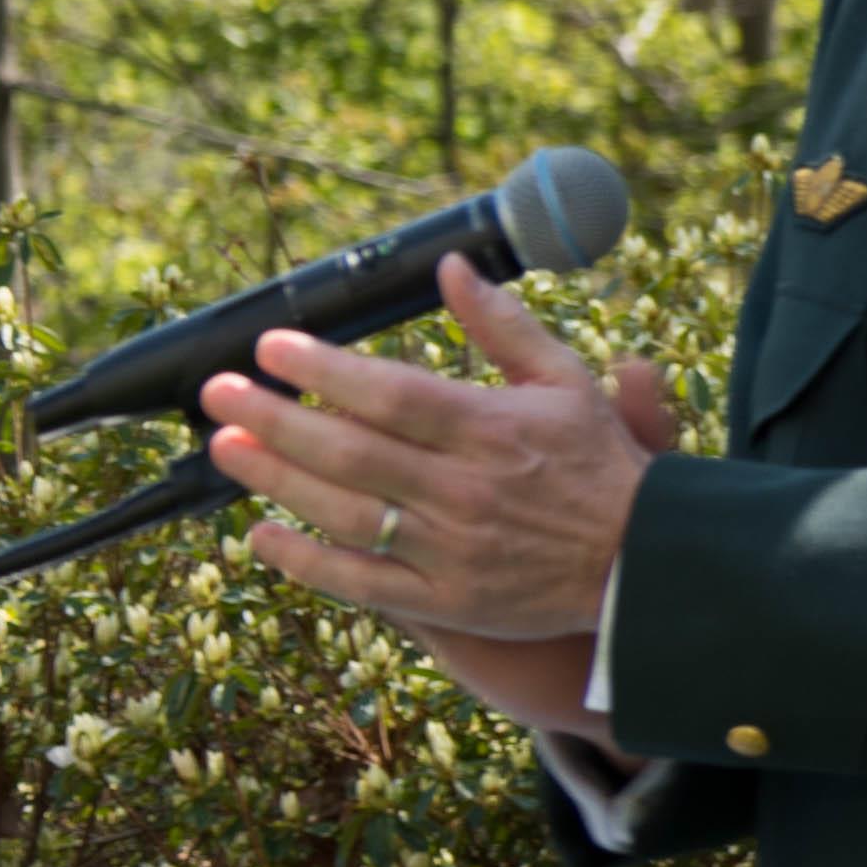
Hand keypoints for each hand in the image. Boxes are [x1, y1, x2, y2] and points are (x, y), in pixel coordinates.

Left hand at [191, 258, 674, 728]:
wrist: (648, 565)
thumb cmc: (601, 465)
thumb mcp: (566, 382)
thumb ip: (501, 326)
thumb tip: (452, 265)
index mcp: (492, 429)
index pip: (390, 394)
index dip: (323, 371)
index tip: (270, 347)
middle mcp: (465, 489)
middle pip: (350, 451)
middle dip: (274, 420)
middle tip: (218, 394)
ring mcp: (451, 549)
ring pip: (343, 512)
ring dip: (275, 480)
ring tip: (224, 446)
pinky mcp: (444, 600)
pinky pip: (359, 582)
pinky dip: (304, 562)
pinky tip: (259, 534)